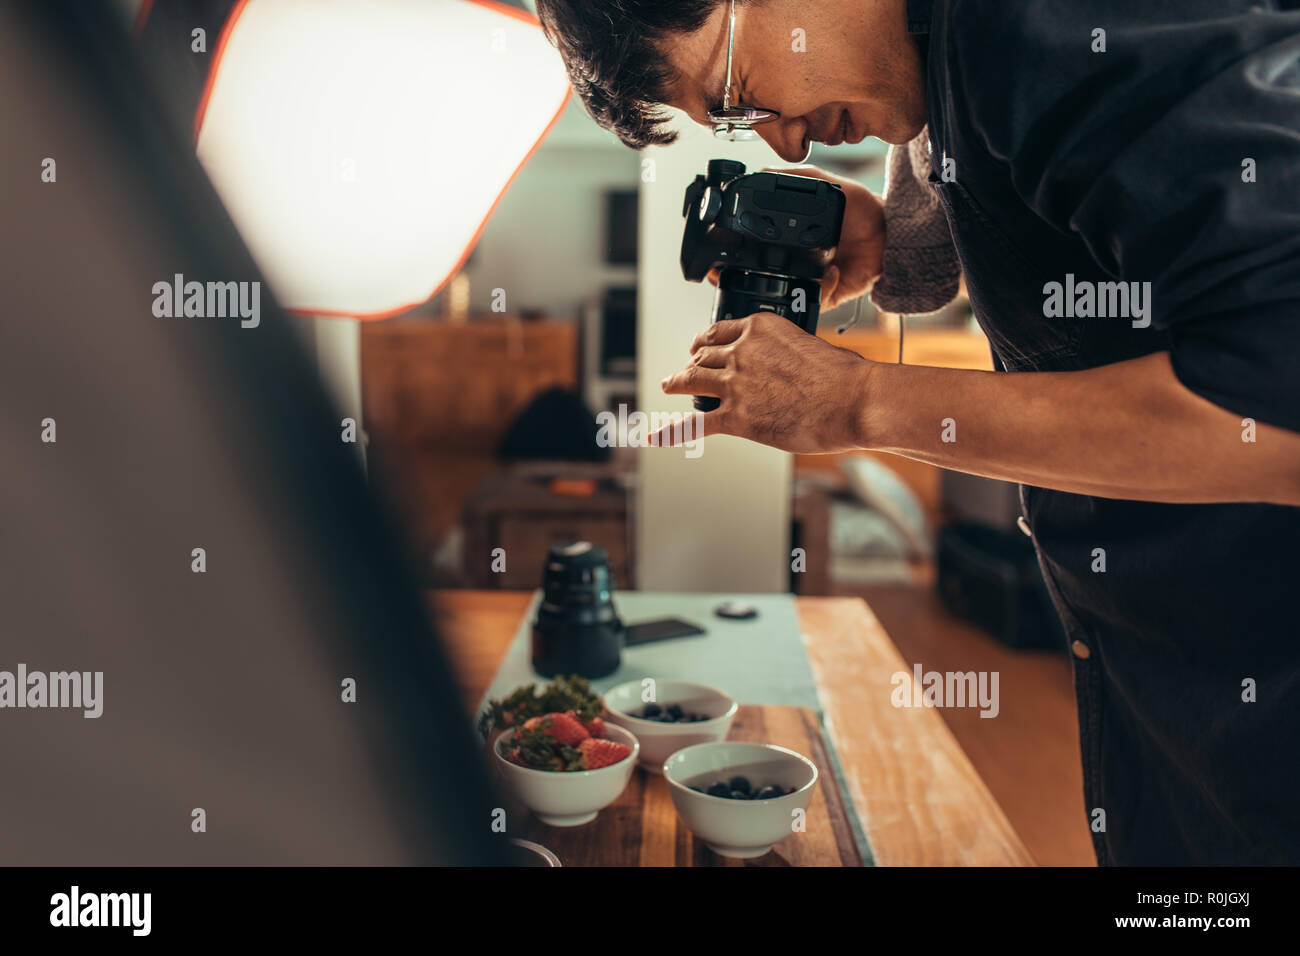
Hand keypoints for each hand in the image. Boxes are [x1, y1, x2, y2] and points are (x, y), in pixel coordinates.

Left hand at [654, 312, 875, 453]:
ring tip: (670, 385)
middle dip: (692, 363)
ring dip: (677, 383)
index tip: (702, 347)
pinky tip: (656, 435)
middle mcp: (741, 352)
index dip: (707, 343)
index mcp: (759, 328)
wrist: (852, 401)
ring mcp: (735, 385)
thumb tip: (782, 369)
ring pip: (692, 381)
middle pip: (703, 357)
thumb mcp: (809, 344)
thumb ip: (784, 353)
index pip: (719, 332)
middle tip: (685, 371)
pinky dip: (672, 430)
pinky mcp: (736, 417)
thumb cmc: (843, 376)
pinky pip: (694, 424)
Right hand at [706, 165, 885, 310]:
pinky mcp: (827, 295)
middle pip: (755, 279)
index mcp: (787, 238)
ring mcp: (807, 280)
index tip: (716, 261)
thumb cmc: (860, 208)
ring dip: (778, 290)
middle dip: (742, 281)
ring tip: (785, 276)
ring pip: (779, 296)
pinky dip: (821, 287)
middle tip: (729, 276)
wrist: (891, 230)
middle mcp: (793, 261)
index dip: (730, 259)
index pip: (750, 251)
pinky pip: (813, 301)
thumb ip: (794, 178)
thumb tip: (759, 174)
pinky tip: (833, 271)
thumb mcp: (825, 184)